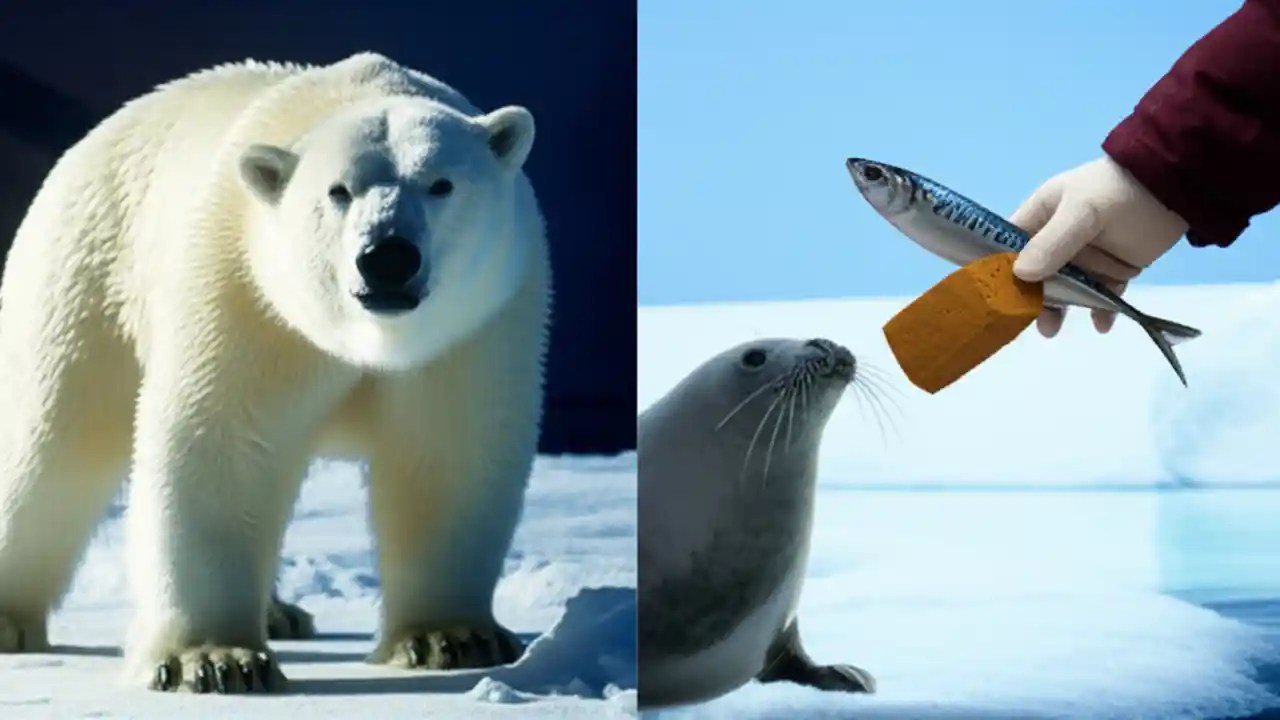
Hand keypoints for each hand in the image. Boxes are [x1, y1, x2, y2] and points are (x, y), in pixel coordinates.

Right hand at [1009, 155, 1187, 336]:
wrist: (1175, 188)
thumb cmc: (1118, 191)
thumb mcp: (1082, 211)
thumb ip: (1052, 242)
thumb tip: (1020, 275)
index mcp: (1041, 216)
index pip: (1009, 245)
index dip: (998, 269)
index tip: (993, 295)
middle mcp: (1057, 239)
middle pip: (1034, 276)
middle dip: (1030, 298)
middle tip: (1028, 318)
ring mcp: (1085, 258)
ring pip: (1064, 290)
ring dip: (1059, 310)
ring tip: (1053, 330)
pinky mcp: (1112, 271)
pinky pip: (1100, 296)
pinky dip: (1099, 312)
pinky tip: (1102, 324)